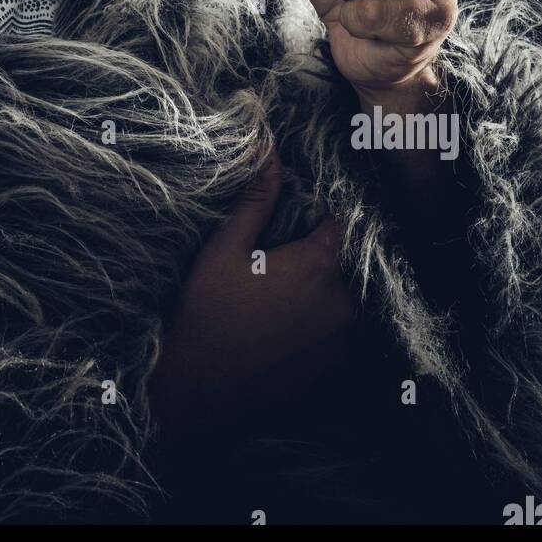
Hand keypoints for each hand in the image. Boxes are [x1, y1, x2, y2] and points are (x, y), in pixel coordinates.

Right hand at [147, 153, 356, 434]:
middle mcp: (341, 304)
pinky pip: (335, 339)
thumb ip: (256, 201)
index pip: (340, 225)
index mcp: (319, 266)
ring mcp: (341, 343)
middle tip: (276, 267)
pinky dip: (316, 331)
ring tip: (276, 300)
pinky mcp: (332, 373)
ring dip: (320, 296)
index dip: (319, 220)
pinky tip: (280, 332)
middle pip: (344, 266)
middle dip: (318, 261)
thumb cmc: (208, 312)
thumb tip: (271, 154)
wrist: (198, 388)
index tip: (296, 224)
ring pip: (341, 304)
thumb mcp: (224, 249)